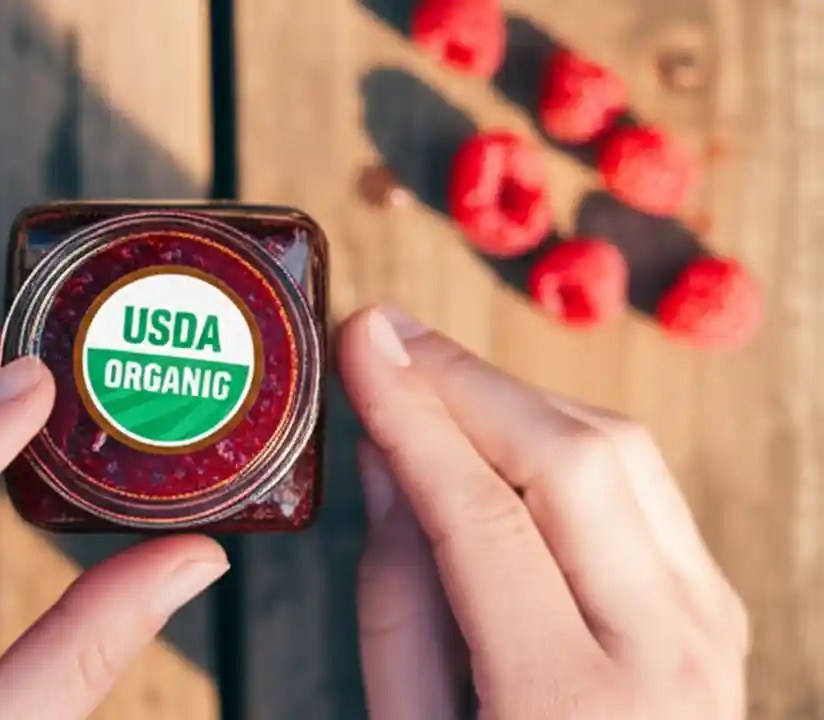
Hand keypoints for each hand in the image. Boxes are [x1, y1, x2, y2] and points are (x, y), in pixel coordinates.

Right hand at [339, 305, 748, 718]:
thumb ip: (398, 592)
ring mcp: (710, 624)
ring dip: (511, 396)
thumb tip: (387, 453)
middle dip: (465, 379)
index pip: (483, 515)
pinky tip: (493, 430)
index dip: (414, 413)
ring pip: (617, 449)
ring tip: (424, 377)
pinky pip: (638, 481)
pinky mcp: (714, 602)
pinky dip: (558, 434)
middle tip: (383, 336)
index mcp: (571, 704)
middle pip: (571, 457)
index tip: (361, 340)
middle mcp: (668, 654)